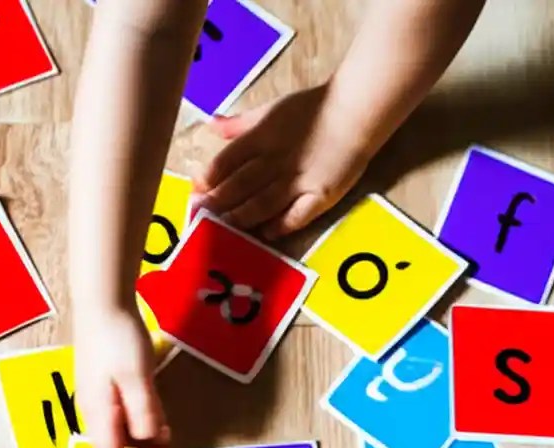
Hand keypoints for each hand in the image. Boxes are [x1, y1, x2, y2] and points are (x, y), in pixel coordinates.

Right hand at [74, 307, 169, 447]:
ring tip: (164, 432)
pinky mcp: (101, 384)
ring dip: (140, 439)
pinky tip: (152, 411)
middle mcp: (92, 409)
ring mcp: (95, 396)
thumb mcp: (138, 377)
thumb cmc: (118, 338)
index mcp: (99, 411)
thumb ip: (145, 412)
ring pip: (116, 431)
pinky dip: (136, 422)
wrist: (101, 302)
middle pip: (112, 447)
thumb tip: (152, 441)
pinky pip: (118, 415)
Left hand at [193, 84, 372, 239]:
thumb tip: (211, 124)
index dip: (208, 177)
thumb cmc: (312, 108)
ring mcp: (299, 180)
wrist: (357, 111)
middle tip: (198, 214)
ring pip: (262, 203)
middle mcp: (277, 160)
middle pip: (240, 185)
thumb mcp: (271, 109)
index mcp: (262, 137)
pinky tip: (264, 233)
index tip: (195, 189)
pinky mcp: (321, 195)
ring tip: (223, 227)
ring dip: (240, 217)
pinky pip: (297, 216)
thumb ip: (240, 122)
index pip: (227, 160)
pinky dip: (279, 226)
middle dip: (217, 201)